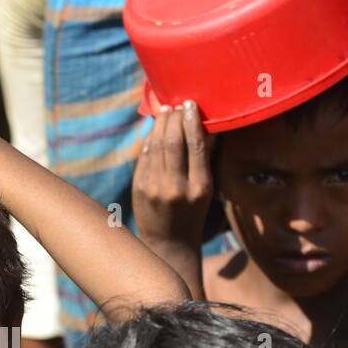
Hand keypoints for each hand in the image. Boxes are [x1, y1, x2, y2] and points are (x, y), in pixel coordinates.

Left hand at [132, 102, 212, 248]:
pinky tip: (155, 130)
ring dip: (160, 123)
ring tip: (165, 111)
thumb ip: (206, 159)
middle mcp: (176, 187)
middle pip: (173, 141)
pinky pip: (144, 156)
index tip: (190, 104)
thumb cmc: (193, 212)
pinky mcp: (139, 188)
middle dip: (174, 117)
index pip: (195, 145)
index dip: (191, 120)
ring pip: (155, 145)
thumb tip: (208, 124)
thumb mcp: (206, 190)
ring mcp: (154, 188)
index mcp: (199, 187)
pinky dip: (150, 139)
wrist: (169, 243)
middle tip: (176, 105)